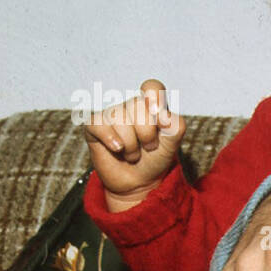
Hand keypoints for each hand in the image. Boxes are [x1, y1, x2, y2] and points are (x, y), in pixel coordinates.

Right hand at [83, 80, 184, 210]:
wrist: (138, 183)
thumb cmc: (155, 160)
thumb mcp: (172, 145)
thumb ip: (175, 126)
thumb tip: (163, 115)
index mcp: (152, 107)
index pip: (152, 87)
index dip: (154, 95)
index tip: (157, 111)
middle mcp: (131, 107)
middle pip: (137, 105)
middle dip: (146, 133)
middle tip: (148, 147)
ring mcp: (112, 115)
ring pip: (119, 118)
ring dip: (131, 144)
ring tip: (133, 153)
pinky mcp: (94, 126)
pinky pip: (98, 123)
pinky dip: (110, 139)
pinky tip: (117, 149)